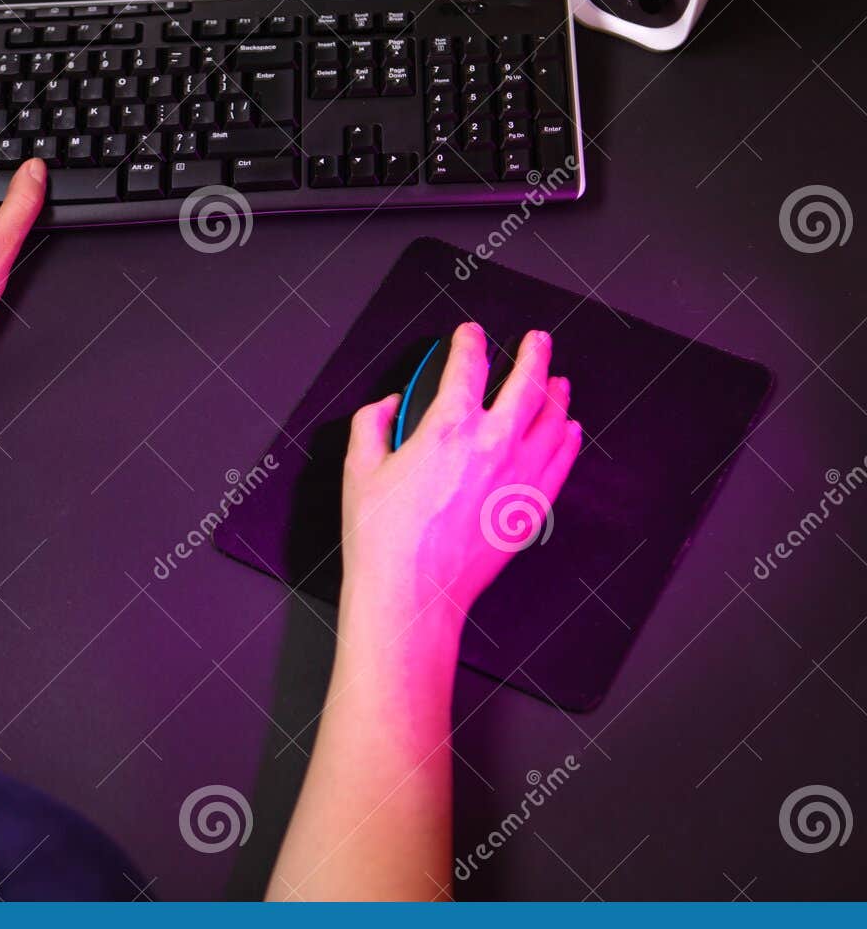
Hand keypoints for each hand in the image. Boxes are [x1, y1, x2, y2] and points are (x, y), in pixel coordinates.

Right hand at [339, 323, 581, 638]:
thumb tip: (387, 407)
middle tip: (537, 339)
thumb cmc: (383, 538)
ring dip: (557, 393)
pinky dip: (567, 439)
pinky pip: (561, 462)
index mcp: (448, 428)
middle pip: (526, 384)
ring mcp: (520, 477)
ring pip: (553, 420)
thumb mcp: (359, 470)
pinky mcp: (532, 508)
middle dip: (533, 354)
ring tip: (558, 379)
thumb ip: (372, 424)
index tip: (470, 334)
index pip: (466, 367)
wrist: (413, 594)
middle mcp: (493, 445)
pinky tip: (568, 429)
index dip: (469, 343)